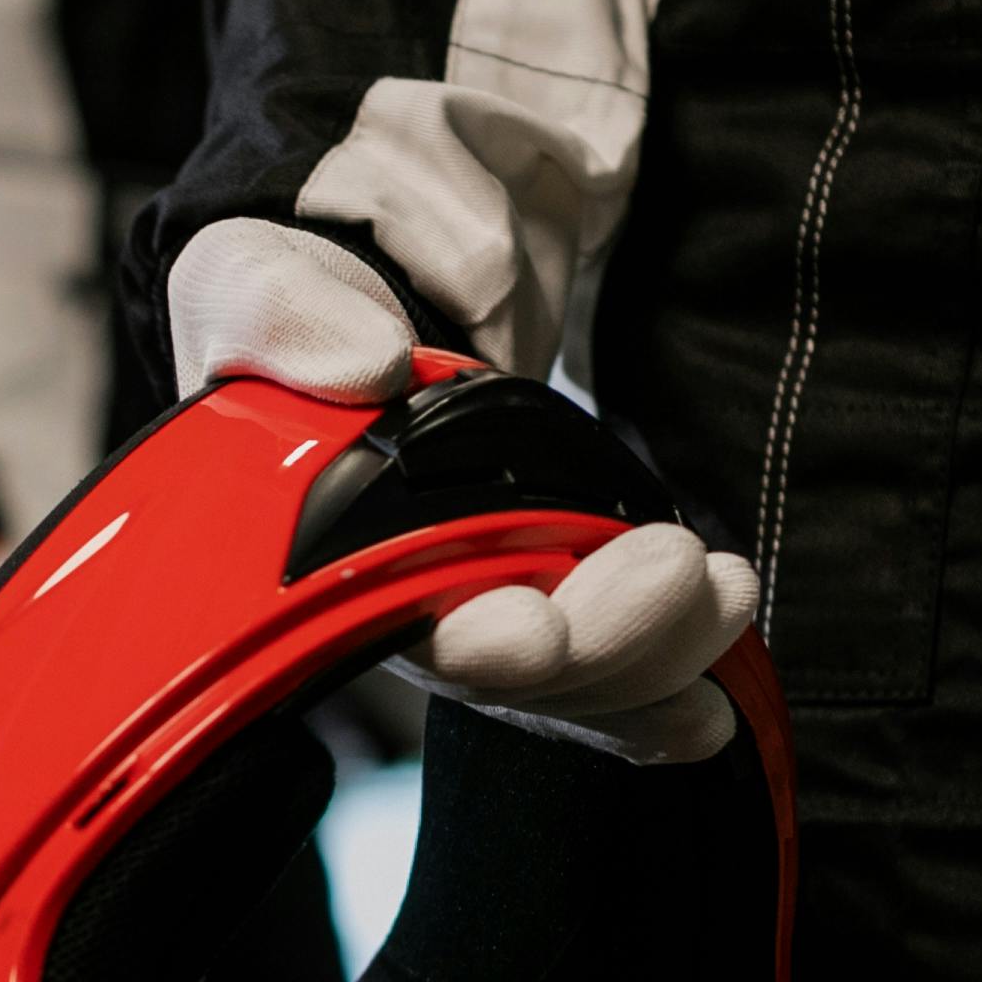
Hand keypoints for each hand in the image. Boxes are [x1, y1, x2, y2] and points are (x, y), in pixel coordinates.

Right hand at [169, 221, 758, 762]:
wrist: (365, 284)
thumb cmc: (293, 303)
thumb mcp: (255, 280)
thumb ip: (283, 315)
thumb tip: (364, 364)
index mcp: (318, 555)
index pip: (400, 628)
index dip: (471, 645)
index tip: (532, 628)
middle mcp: (404, 602)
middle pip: (509, 672)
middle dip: (600, 641)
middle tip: (675, 569)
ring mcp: (485, 596)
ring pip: (575, 673)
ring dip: (659, 650)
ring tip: (726, 587)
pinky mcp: (549, 579)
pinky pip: (610, 662)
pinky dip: (666, 681)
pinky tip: (715, 702)